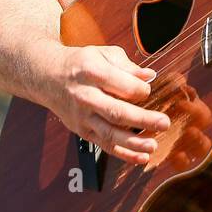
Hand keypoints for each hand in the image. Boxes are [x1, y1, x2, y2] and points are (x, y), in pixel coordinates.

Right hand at [43, 44, 170, 165]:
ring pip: (109, 134)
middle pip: (116, 112)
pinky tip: (141, 157)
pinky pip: (104, 145)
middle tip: (164, 123)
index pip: (121, 84)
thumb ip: (127, 66)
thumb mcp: (103, 54)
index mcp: (92, 72)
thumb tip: (149, 76)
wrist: (47, 76)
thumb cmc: (81, 64)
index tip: (149, 90)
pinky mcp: (82, 131)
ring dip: (133, 142)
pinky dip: (123, 154)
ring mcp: (82, 117)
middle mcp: (85, 97)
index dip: (140, 89)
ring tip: (153, 145)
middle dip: (142, 119)